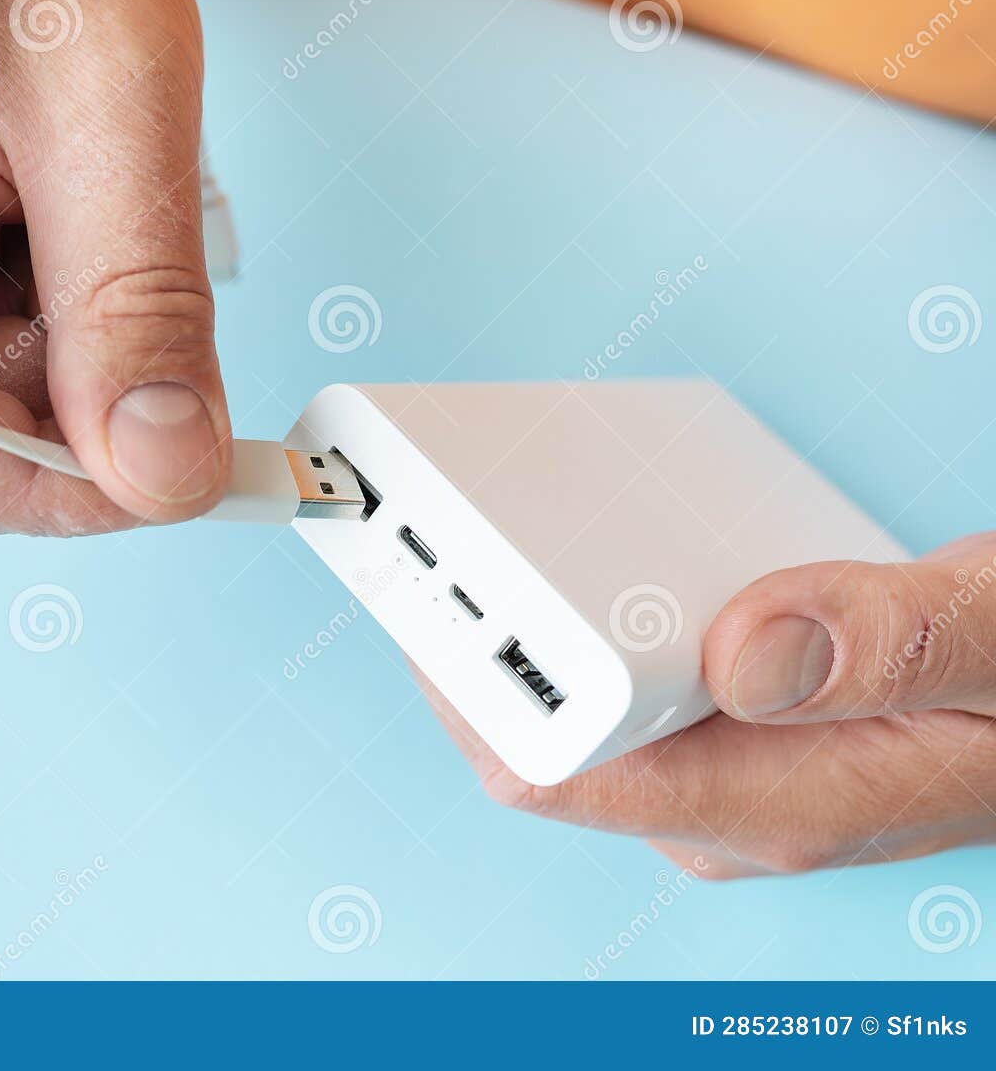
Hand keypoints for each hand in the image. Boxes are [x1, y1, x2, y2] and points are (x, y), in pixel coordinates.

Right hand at [0, 0, 229, 533]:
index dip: (26, 485)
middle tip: (149, 364)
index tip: (155, 483)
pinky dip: (7, 344)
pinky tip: (34, 249)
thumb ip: (137, 303)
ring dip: (27, 375)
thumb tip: (158, 473)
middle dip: (35, 424)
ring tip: (74, 243)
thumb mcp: (114, 101)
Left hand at [419, 533, 995, 876]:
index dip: (470, 674)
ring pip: (570, 702)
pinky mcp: (728, 732)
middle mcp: (723, 804)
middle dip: (483, 629)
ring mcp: (719, 772)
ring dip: (526, 615)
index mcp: (770, 803)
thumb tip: (740, 644)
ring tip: (497, 515)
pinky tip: (583, 545)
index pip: (548, 771)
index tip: (434, 573)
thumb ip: (883, 645)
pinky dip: (586, 610)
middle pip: (537, 731)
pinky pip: (617, 678)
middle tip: (444, 515)